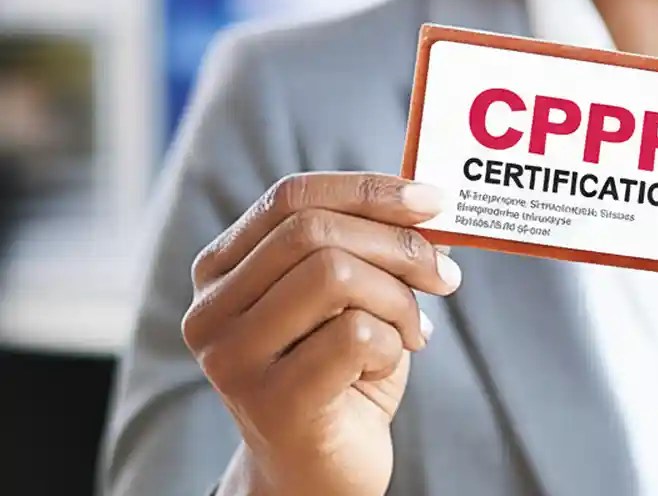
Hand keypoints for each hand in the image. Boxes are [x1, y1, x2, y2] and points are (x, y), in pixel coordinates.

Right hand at [181, 173, 460, 495]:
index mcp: (221, 270)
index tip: (433, 199)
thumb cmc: (341, 374)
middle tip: (445, 275)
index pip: (291, 197)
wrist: (319, 474)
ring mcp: (232, 358)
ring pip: (335, 274)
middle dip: (398, 244)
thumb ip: (371, 246)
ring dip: (397, 299)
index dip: (367, 190)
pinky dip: (392, 345)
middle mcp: (210, 310)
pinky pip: (355, 335)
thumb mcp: (353, 297)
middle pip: (314, 231)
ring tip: (413, 330)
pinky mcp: (271, 402)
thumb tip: (430, 198)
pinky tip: (385, 367)